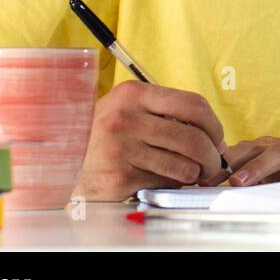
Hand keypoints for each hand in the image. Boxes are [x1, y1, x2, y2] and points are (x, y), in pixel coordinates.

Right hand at [73, 82, 228, 201]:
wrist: (63, 161)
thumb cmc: (102, 135)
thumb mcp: (128, 110)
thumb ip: (165, 113)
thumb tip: (213, 135)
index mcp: (134, 94)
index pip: (193, 104)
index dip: (214, 124)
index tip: (217, 137)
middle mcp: (127, 118)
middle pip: (193, 137)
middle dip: (212, 155)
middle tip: (214, 164)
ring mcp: (122, 148)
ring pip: (184, 164)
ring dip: (196, 174)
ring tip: (194, 174)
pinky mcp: (120, 176)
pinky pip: (164, 182)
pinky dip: (174, 185)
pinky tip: (167, 181)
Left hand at [202, 136, 279, 186]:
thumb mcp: (275, 177)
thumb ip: (249, 180)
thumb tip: (211, 189)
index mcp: (268, 151)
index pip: (238, 152)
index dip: (219, 163)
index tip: (200, 178)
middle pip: (256, 148)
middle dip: (234, 162)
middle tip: (218, 177)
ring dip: (262, 165)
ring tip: (245, 179)